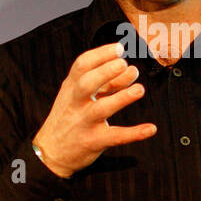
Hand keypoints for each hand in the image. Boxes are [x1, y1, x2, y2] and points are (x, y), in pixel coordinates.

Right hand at [32, 42, 156, 177]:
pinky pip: (115, 137)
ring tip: (139, 90)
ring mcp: (85, 122)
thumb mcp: (80, 96)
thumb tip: (131, 70)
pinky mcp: (94, 141)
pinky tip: (150, 128)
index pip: (82, 66)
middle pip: (86, 84)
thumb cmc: (69, 117)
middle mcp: (76, 103)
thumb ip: (107, 83)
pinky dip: (134, 133)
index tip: (118, 48)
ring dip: (121, 98)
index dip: (100, 55)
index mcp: (71, 88)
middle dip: (105, 72)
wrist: (51, 152)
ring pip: (102, 109)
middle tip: (124, 64)